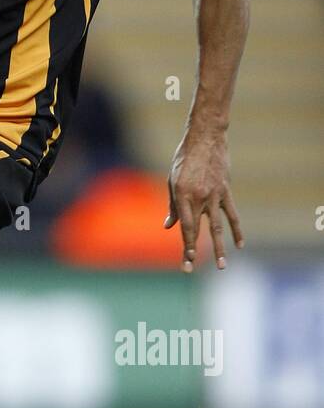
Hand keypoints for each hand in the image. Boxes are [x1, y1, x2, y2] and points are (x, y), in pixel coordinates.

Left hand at [165, 127, 243, 271]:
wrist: (205, 138)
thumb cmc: (184, 158)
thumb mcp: (172, 180)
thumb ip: (173, 205)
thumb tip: (169, 226)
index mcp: (182, 195)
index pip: (184, 226)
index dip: (185, 245)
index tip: (186, 260)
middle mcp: (198, 197)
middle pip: (197, 230)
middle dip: (192, 251)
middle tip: (189, 269)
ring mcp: (214, 195)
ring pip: (217, 227)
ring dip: (220, 248)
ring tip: (222, 266)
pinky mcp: (225, 191)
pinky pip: (232, 214)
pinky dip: (236, 230)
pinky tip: (239, 245)